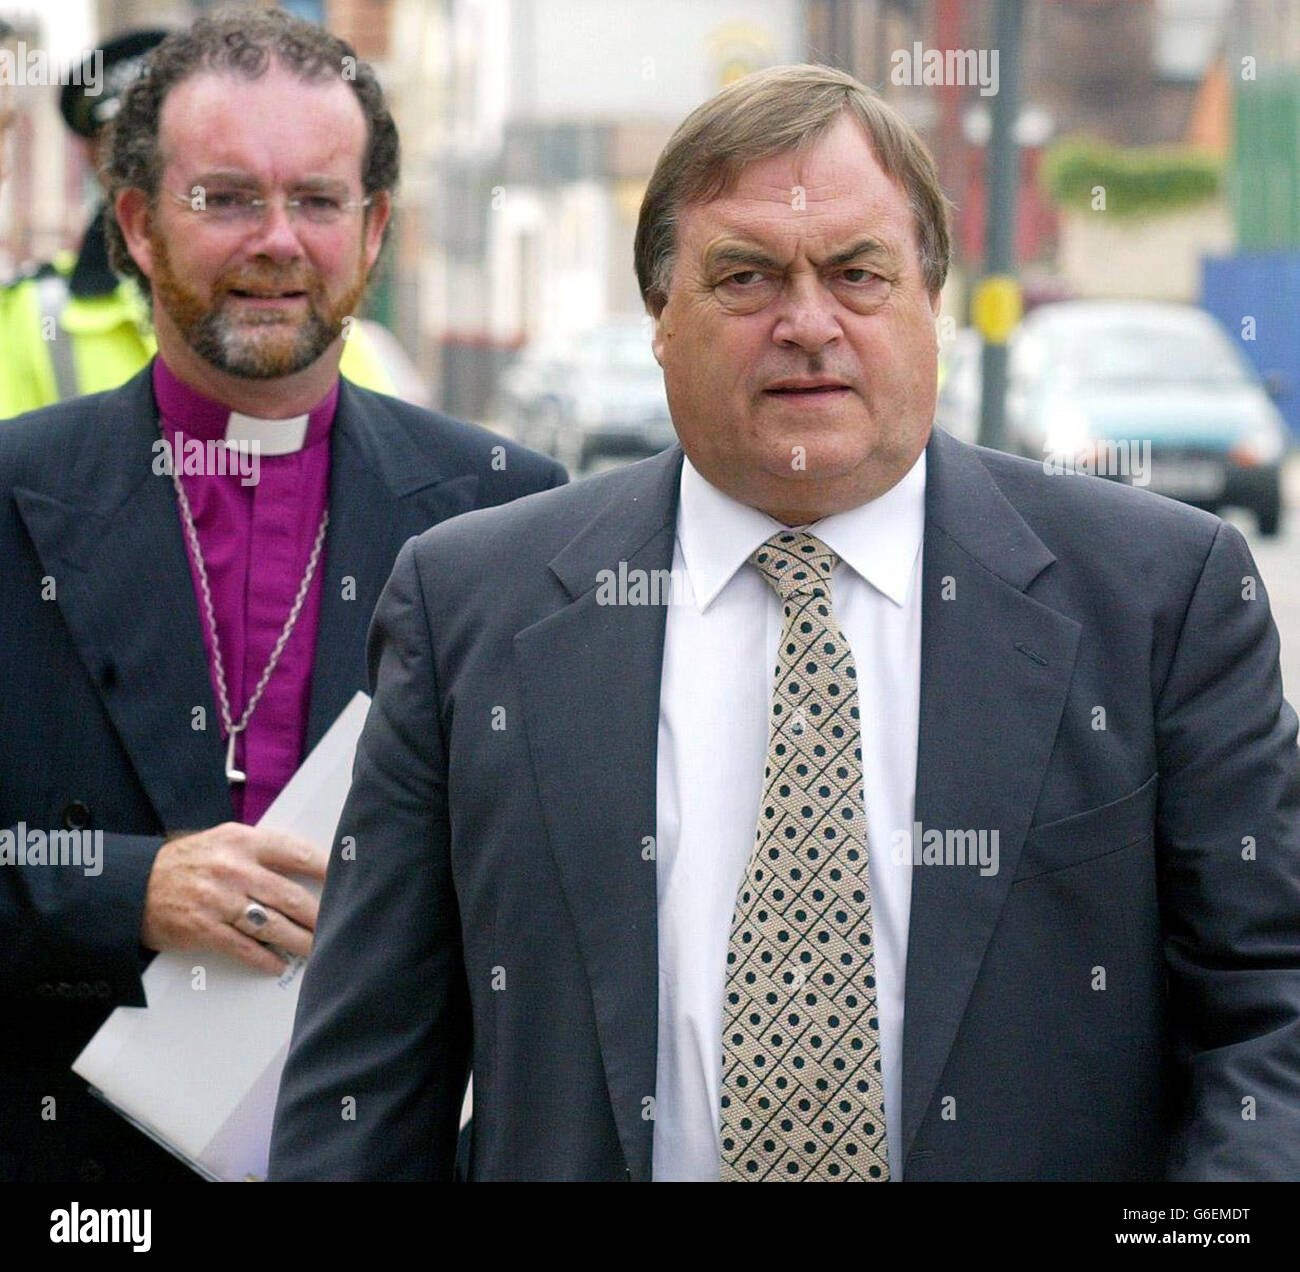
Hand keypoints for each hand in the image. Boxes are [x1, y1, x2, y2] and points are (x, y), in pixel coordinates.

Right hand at [140, 824, 327, 973]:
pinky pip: (244, 947)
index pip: (295, 853)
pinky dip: (265, 959)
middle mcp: (233, 869)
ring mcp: (218, 901)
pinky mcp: (204, 930)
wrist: (132, 886)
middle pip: (289, 896)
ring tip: (316, 949)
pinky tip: (278, 964)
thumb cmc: (187, 862)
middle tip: (337, 925)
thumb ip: (260, 851)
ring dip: (299, 941)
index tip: (344, 880)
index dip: (324, 869)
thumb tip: (305, 868)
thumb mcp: (223, 841)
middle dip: (318, 915)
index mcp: (242, 841)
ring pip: (272, 925)